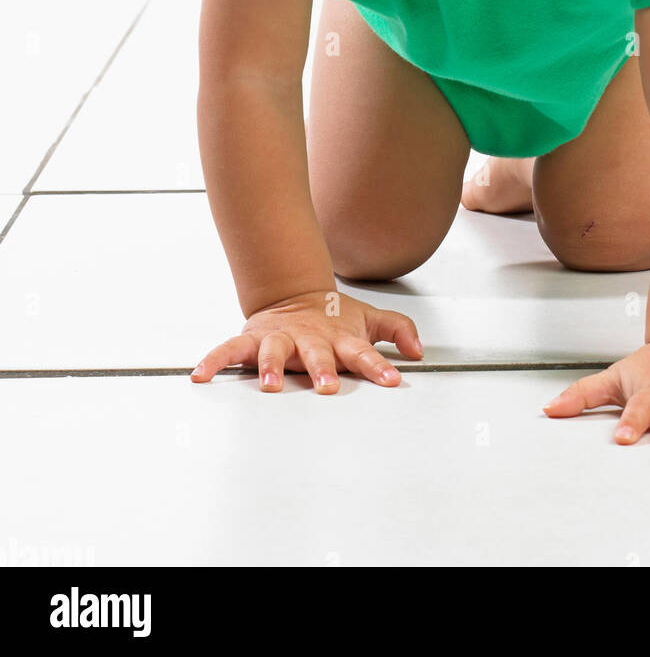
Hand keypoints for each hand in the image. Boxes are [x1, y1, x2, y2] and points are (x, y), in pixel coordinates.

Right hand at [190, 289, 423, 392]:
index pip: (363, 353)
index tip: (392, 380)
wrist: (293, 292)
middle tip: (327, 387)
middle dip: (322, 370)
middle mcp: (308, 339)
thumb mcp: (369, 319)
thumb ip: (397, 330)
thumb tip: (418, 350)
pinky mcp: (252, 338)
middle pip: (317, 354)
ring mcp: (279, 338)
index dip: (378, 366)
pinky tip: (200, 375)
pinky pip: (229, 350)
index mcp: (338, 338)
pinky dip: (214, 360)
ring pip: (272, 351)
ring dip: (270, 368)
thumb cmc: (334, 316)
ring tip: (268, 386)